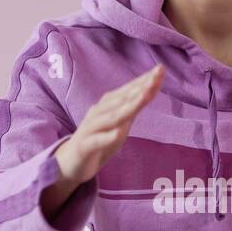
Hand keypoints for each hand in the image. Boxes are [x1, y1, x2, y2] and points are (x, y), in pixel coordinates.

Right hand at [55, 64, 163, 182]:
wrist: (71, 161)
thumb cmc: (99, 140)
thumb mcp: (120, 124)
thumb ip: (132, 108)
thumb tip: (151, 90)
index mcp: (108, 106)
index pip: (128, 90)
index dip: (144, 80)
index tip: (161, 69)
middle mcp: (98, 113)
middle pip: (121, 99)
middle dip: (139, 87)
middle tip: (156, 75)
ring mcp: (90, 129)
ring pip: (110, 117)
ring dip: (127, 107)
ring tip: (143, 96)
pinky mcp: (84, 146)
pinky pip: (96, 141)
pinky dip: (107, 137)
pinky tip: (117, 133)